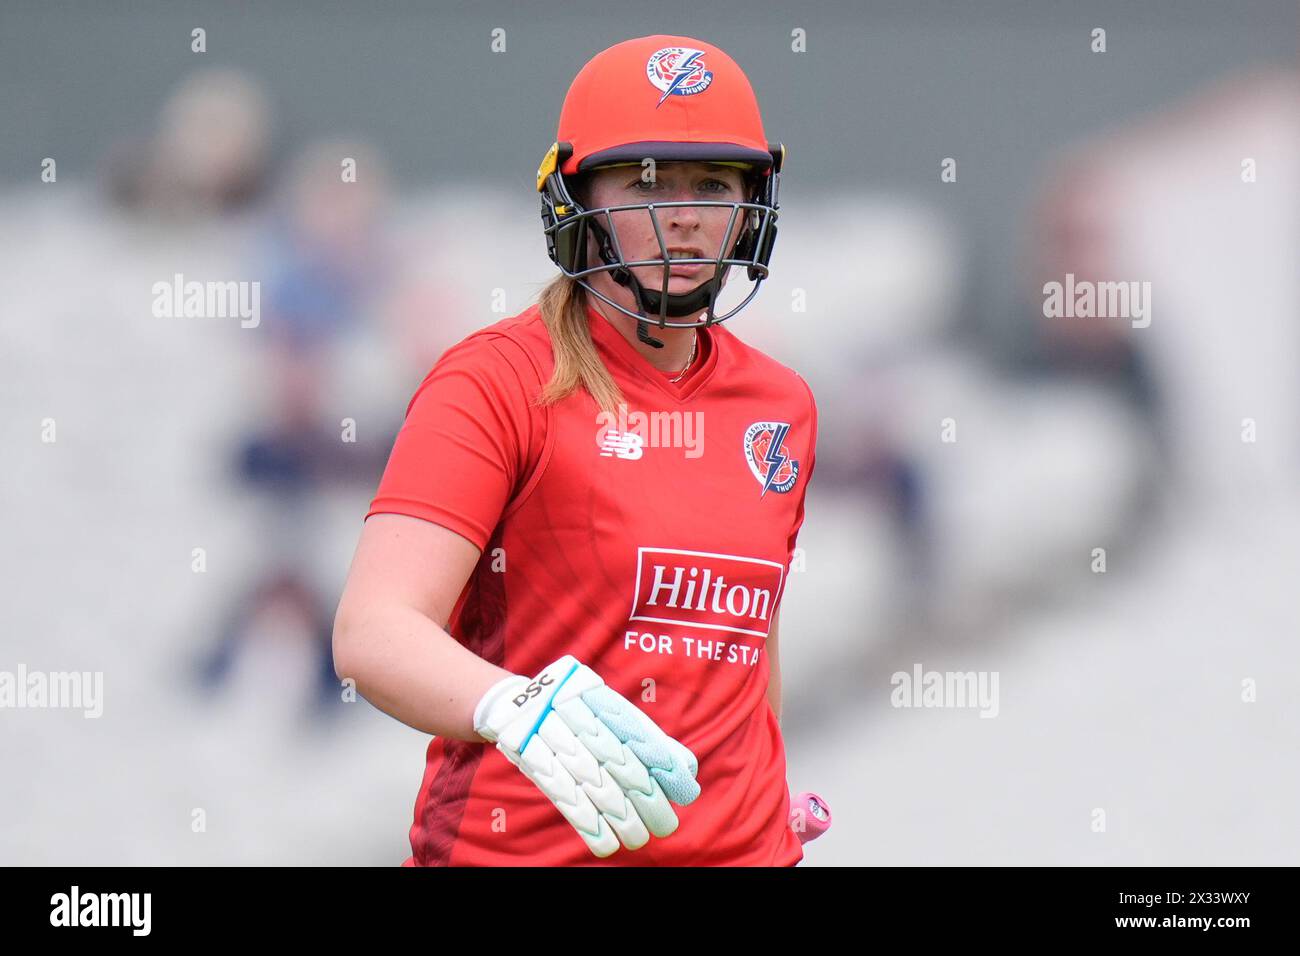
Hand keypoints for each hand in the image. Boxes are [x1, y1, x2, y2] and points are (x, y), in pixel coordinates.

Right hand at [473, 655, 700, 856]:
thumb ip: (648, 738)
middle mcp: (586, 721)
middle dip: (648, 802)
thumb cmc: (579, 712)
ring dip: (623, 820)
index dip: (666, 766)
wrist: (517, 703)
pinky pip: (566, 798)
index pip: (644, 737)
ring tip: (639, 839)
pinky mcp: (538, 763)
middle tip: (665, 827)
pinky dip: (589, 825)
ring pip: (599, 788)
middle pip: (625, 768)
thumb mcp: (610, 713)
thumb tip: (688, 768)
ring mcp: (560, 741)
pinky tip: (607, 844)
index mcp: (607, 705)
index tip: (686, 793)